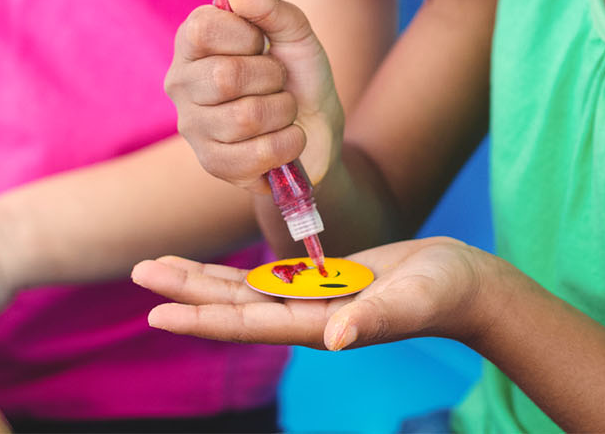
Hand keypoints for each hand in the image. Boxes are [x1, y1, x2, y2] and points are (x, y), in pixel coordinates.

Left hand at [132, 236, 497, 351]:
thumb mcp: (411, 300)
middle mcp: (308, 317)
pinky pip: (269, 279)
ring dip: (201, 280)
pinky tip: (214, 270)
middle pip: (233, 305)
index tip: (158, 312)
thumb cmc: (443, 292)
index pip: (249, 323)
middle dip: (186, 290)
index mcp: (321, 326)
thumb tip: (338, 338)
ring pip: (244, 292)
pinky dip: (236, 273)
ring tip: (159, 266)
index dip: (202, 317)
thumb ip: (374, 318)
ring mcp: (314, 301)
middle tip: (138, 272)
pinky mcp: (325, 283)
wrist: (466, 285)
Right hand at [167, 0, 343, 191]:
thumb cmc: (299, 73)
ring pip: (244, 119)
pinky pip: (255, 155)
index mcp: (192, 42)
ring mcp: (193, 128)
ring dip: (283, 113)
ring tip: (282, 111)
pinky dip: (287, 145)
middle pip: (224, 78)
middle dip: (273, 79)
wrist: (319, 129)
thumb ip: (265, 3)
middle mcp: (180, 83)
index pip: (201, 29)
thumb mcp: (294, 31)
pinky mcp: (213, 165)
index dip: (246, 36)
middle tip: (278, 81)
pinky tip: (286, 140)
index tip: (262, 43)